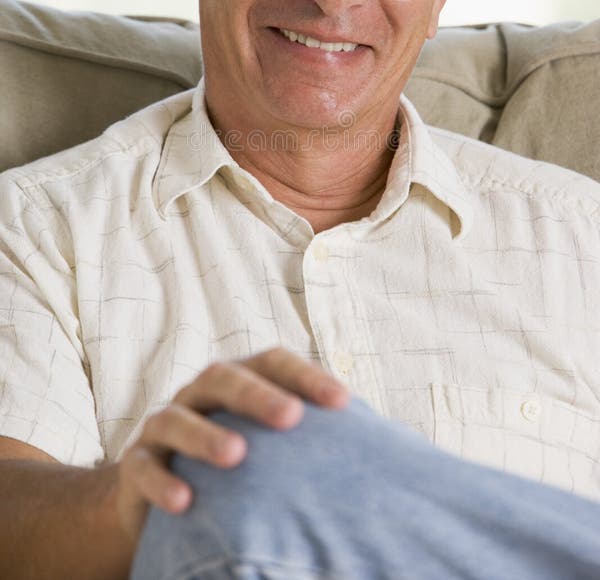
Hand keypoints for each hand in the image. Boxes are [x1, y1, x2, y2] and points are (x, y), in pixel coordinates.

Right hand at [116, 347, 348, 540]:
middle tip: (291, 417)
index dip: (306, 376)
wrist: (161, 494)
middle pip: (224, 377)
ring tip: (237, 455)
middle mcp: (200, 395)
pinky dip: (162, 483)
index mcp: (238, 382)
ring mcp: (164, 426)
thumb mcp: (269, 447)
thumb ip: (308, 441)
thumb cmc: (235, 466)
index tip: (343, 402)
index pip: (272, 362)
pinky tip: (184, 502)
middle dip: (257, 394)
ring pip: (179, 418)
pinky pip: (144, 468)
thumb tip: (385, 456)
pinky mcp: (137, 465)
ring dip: (206, 435)